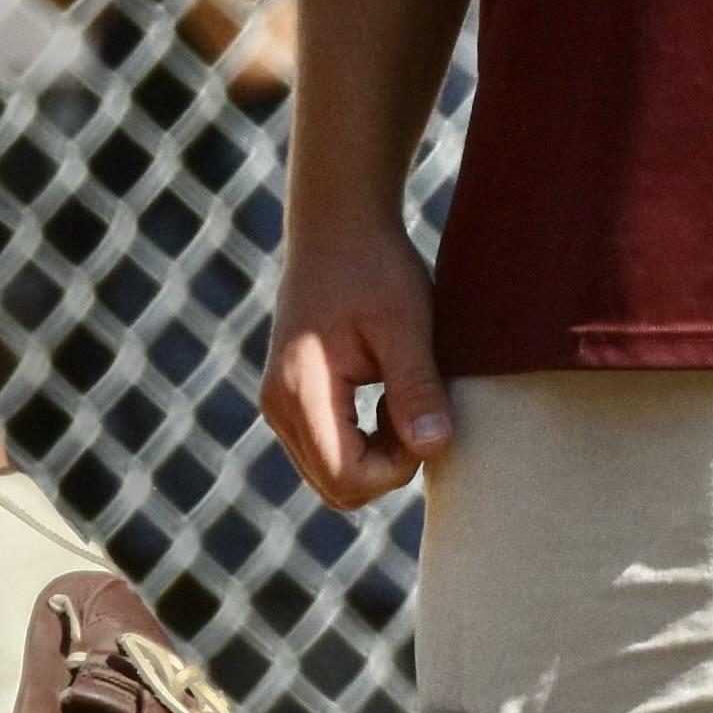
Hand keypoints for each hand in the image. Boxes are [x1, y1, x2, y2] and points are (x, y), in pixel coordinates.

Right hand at [263, 203, 449, 510]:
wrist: (337, 223)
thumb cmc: (375, 266)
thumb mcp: (406, 324)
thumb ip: (416, 387)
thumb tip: (434, 448)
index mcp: (301, 390)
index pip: (347, 478)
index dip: (397, 469)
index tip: (424, 420)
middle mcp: (278, 405)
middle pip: (336, 488)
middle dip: (387, 469)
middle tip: (417, 411)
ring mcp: (279, 404)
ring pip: (331, 475)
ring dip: (376, 456)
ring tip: (401, 397)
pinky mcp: (290, 398)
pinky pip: (327, 451)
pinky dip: (362, 442)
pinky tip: (384, 397)